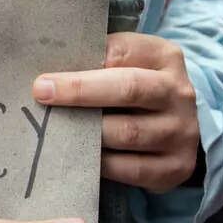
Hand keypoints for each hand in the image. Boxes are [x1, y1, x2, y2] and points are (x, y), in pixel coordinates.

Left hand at [33, 33, 199, 193]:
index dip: (85, 62)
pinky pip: (130, 169)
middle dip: (80, 91)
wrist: (178, 128)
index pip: (122, 53)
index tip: (46, 76)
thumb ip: (98, 60)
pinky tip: (78, 156)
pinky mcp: (175, 167)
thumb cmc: (139, 88)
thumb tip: (51, 72)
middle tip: (42, 93)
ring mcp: (180, 132)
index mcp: (165, 57)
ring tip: (55, 129)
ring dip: (87, 132)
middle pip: (128, 88)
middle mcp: (178, 93)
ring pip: (127, 133)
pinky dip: (100, 164)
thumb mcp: (129, 63)